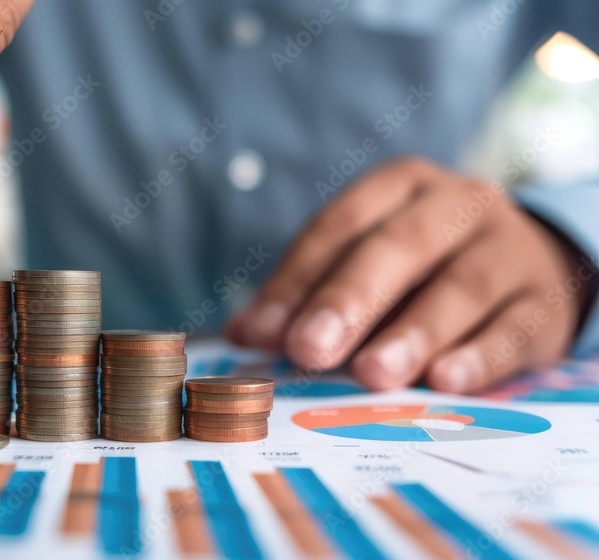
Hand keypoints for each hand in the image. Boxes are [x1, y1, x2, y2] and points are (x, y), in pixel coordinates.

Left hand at [226, 157, 589, 392]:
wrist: (533, 266)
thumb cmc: (426, 267)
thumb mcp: (370, 263)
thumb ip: (309, 293)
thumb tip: (243, 333)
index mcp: (400, 186)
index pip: (339, 227)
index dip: (297, 281)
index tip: (262, 333)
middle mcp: (458, 205)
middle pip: (399, 247)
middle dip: (348, 300)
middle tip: (309, 350)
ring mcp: (510, 249)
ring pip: (461, 287)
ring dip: (412, 333)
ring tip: (372, 373)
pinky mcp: (545, 303)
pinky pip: (514, 329)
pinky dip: (479, 357)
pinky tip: (445, 382)